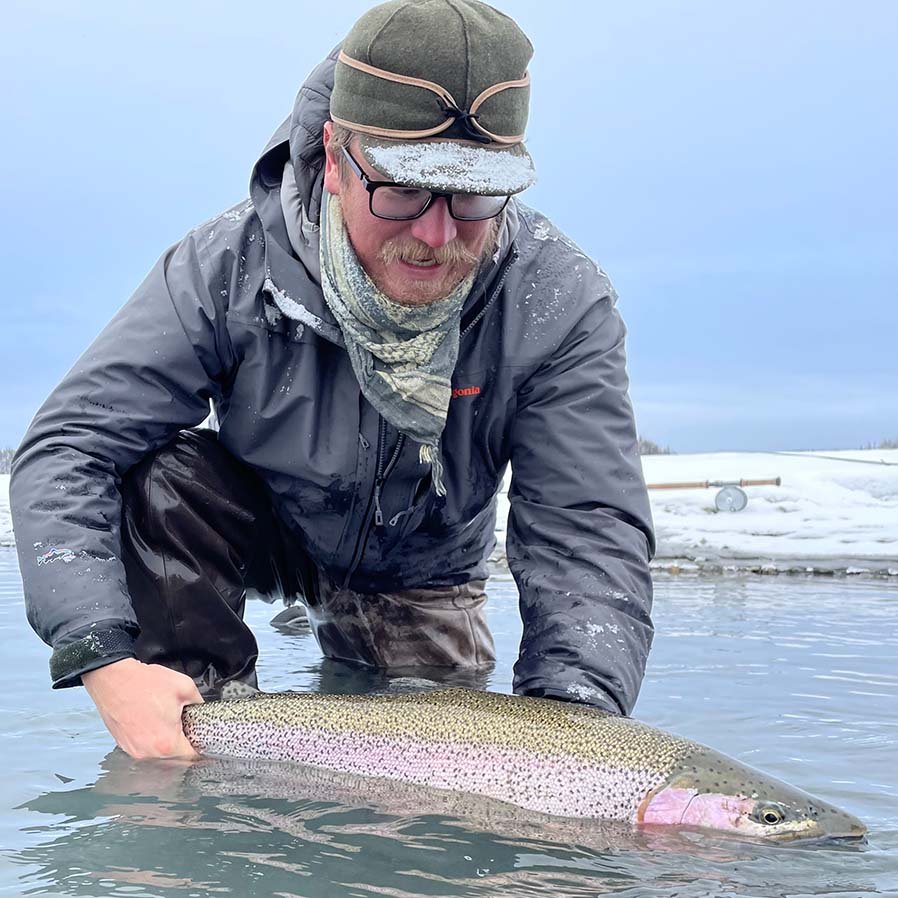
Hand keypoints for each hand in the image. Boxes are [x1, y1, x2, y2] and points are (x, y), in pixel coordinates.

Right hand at [83, 658, 203, 758]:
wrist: (113, 678)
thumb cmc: (144, 683)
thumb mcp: (185, 687)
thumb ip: (199, 703)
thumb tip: (201, 710)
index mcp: (166, 743)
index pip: (191, 756)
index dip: (201, 748)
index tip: (203, 741)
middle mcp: (148, 752)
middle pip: (174, 758)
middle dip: (183, 744)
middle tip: (186, 726)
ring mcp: (133, 750)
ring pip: (158, 754)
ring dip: (166, 742)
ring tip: (167, 721)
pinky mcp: (123, 744)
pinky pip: (144, 748)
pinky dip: (151, 739)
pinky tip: (153, 722)